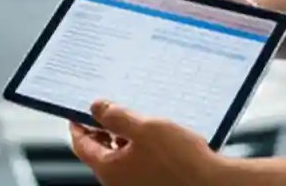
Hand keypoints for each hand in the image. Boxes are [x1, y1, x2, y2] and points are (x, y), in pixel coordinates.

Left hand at [69, 101, 232, 185]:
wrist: (210, 184)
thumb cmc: (180, 160)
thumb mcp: (145, 128)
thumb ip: (116, 116)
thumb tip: (96, 107)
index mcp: (109, 168)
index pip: (81, 145)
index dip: (78, 126)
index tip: (76, 113)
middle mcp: (117, 182)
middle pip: (99, 153)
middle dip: (101, 130)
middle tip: (107, 111)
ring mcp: (134, 185)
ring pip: (119, 158)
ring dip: (121, 139)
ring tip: (135, 120)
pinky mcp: (151, 184)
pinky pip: (135, 164)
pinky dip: (137, 149)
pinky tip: (152, 137)